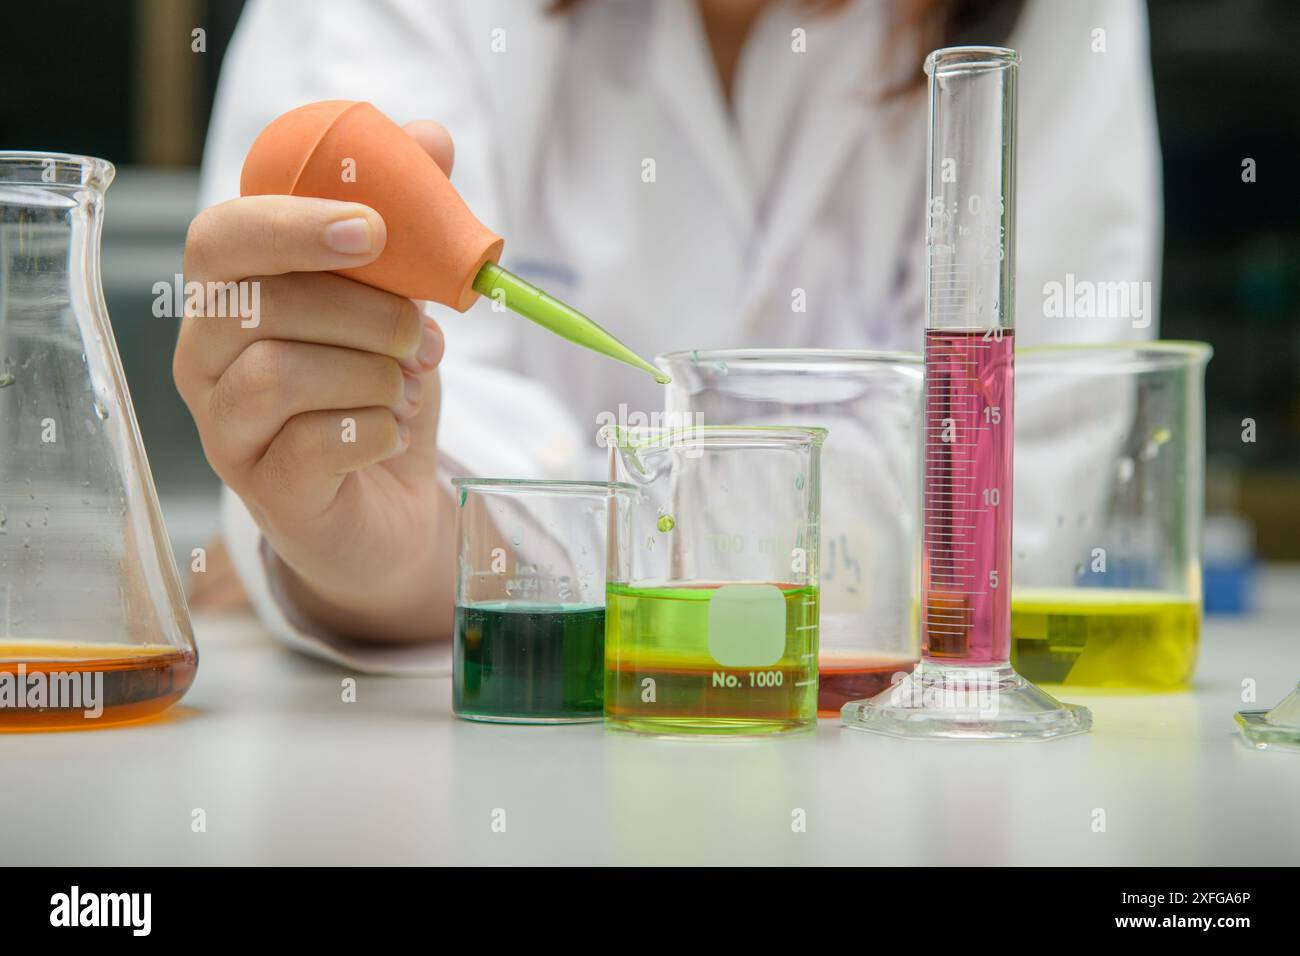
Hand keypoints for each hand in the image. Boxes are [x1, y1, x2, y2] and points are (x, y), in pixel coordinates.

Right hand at [174, 122, 458, 641]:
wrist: (392, 504)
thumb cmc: (378, 389)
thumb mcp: (401, 299)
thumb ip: (408, 220)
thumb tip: (430, 136)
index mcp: (231, 296)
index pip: (221, 237)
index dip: (291, 223)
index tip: (372, 231)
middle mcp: (206, 358)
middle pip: (262, 303)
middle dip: (367, 313)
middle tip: (423, 336)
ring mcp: (225, 428)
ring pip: (280, 373)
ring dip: (372, 373)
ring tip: (407, 387)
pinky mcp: (264, 490)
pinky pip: (315, 444)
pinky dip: (375, 429)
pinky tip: (390, 431)